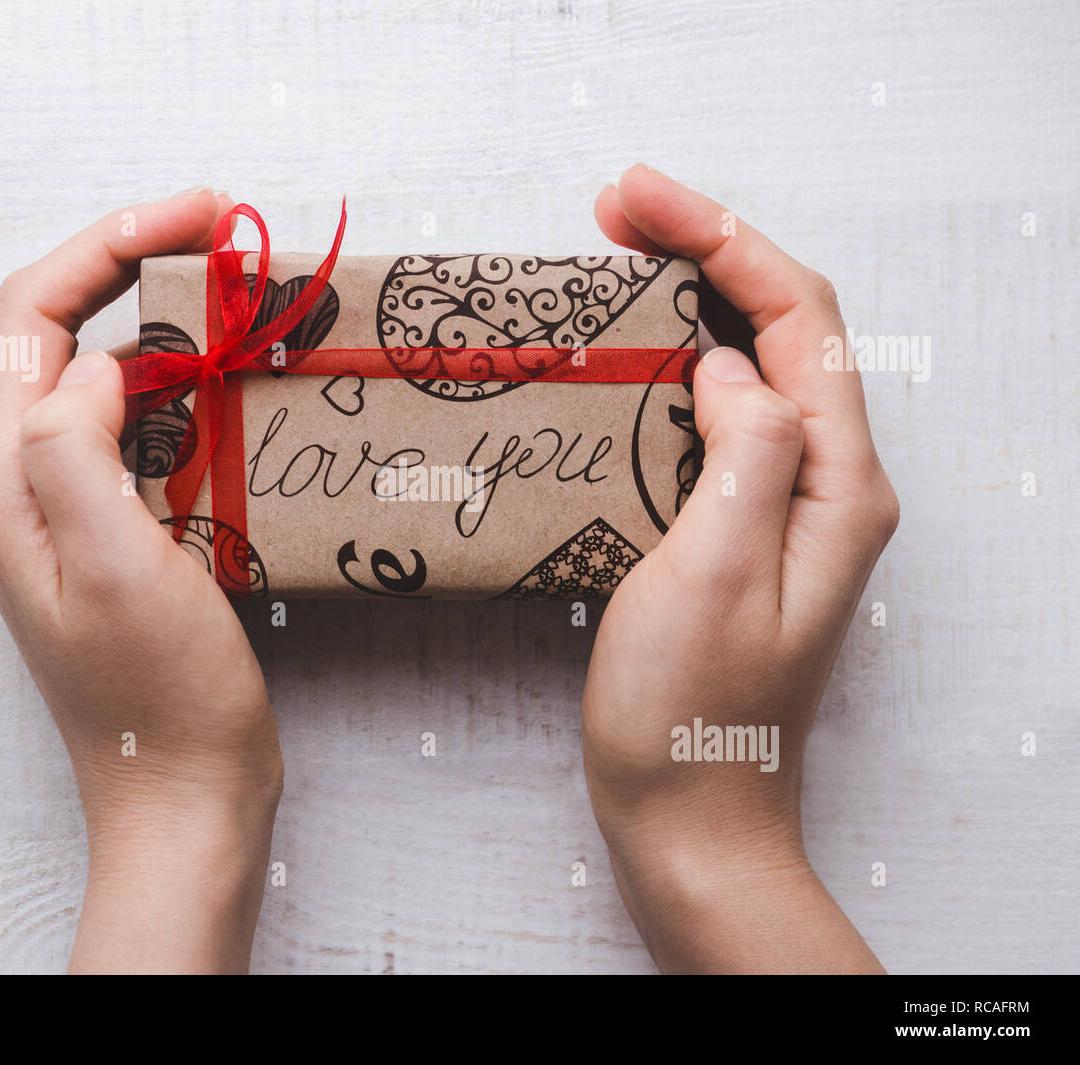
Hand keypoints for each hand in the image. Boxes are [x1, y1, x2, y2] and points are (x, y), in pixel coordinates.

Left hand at [0, 189, 282, 972]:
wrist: (186, 792)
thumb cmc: (158, 695)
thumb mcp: (113, 564)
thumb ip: (77, 446)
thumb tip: (100, 362)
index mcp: (5, 483)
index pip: (29, 317)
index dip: (107, 245)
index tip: (199, 214)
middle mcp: (23, 487)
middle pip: (57, 334)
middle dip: (134, 265)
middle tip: (229, 238)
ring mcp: (70, 511)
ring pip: (102, 377)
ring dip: (164, 322)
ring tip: (240, 296)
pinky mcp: (119, 533)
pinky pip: (141, 430)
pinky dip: (187, 386)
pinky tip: (235, 387)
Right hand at [582, 166, 896, 972]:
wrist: (690, 815)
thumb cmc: (690, 712)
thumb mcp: (713, 570)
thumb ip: (742, 449)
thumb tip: (728, 363)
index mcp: (836, 485)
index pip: (797, 319)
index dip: (721, 238)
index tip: (634, 198)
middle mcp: (826, 486)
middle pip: (783, 328)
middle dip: (707, 249)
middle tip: (615, 210)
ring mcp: (785, 508)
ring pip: (751, 367)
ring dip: (691, 299)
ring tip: (617, 261)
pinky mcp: (741, 530)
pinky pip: (719, 421)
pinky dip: (672, 368)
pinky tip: (627, 362)